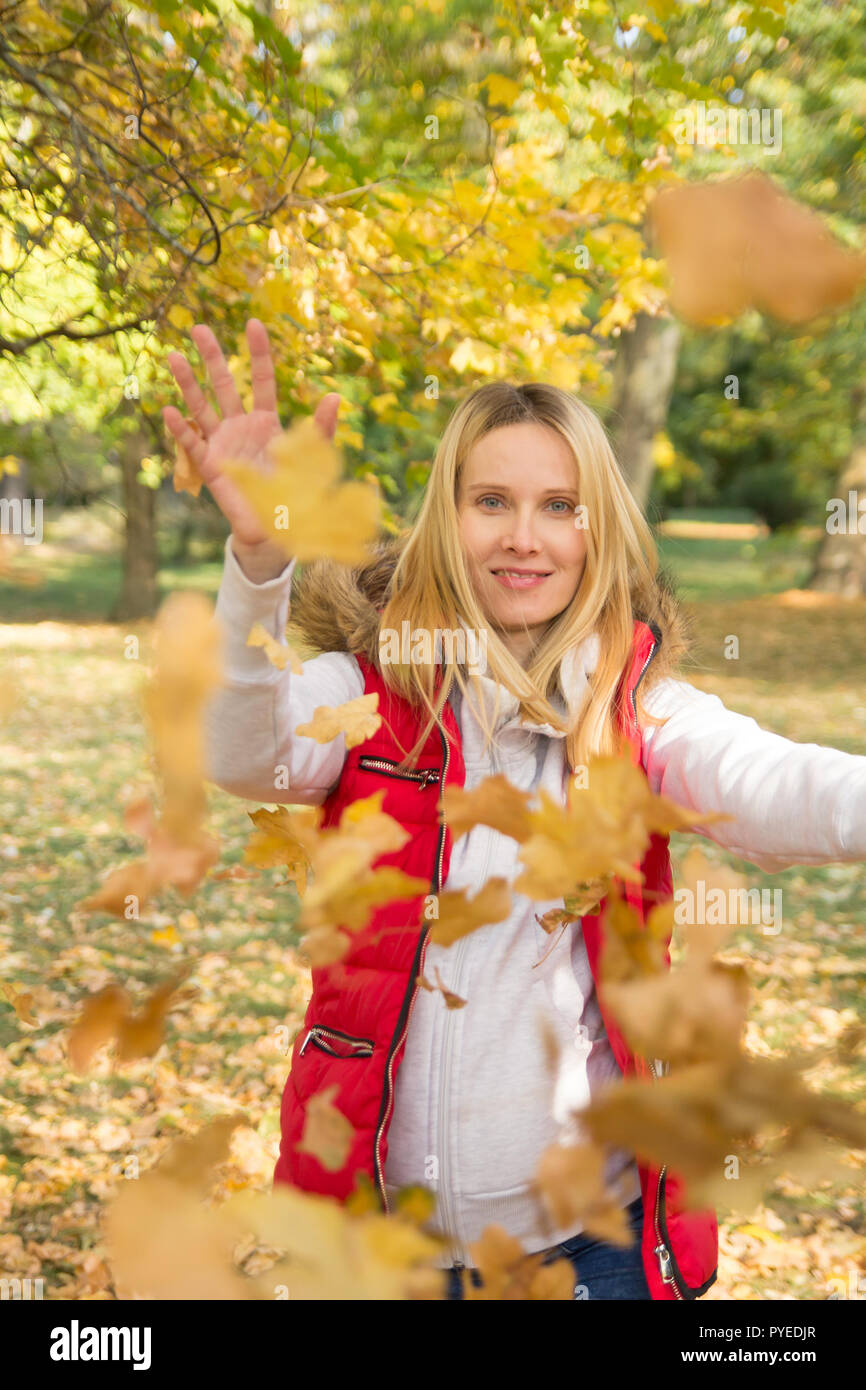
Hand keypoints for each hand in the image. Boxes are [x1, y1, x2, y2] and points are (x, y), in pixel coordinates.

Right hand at [162, 318, 339, 549]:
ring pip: (201, 406)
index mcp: (266, 421)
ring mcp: (223, 442)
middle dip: (212, 356)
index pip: (260, 380)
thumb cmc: (295, 493)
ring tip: (172, 356)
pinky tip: (168, 409)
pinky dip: (180, 428)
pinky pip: (192, 442)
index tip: (253, 324)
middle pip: (224, 384)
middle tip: (198, 328)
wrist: (276, 526)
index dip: (258, 353)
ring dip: (187, 382)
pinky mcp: (210, 464)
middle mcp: (241, 426)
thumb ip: (320, 429)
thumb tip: (334, 396)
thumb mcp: (312, 458)